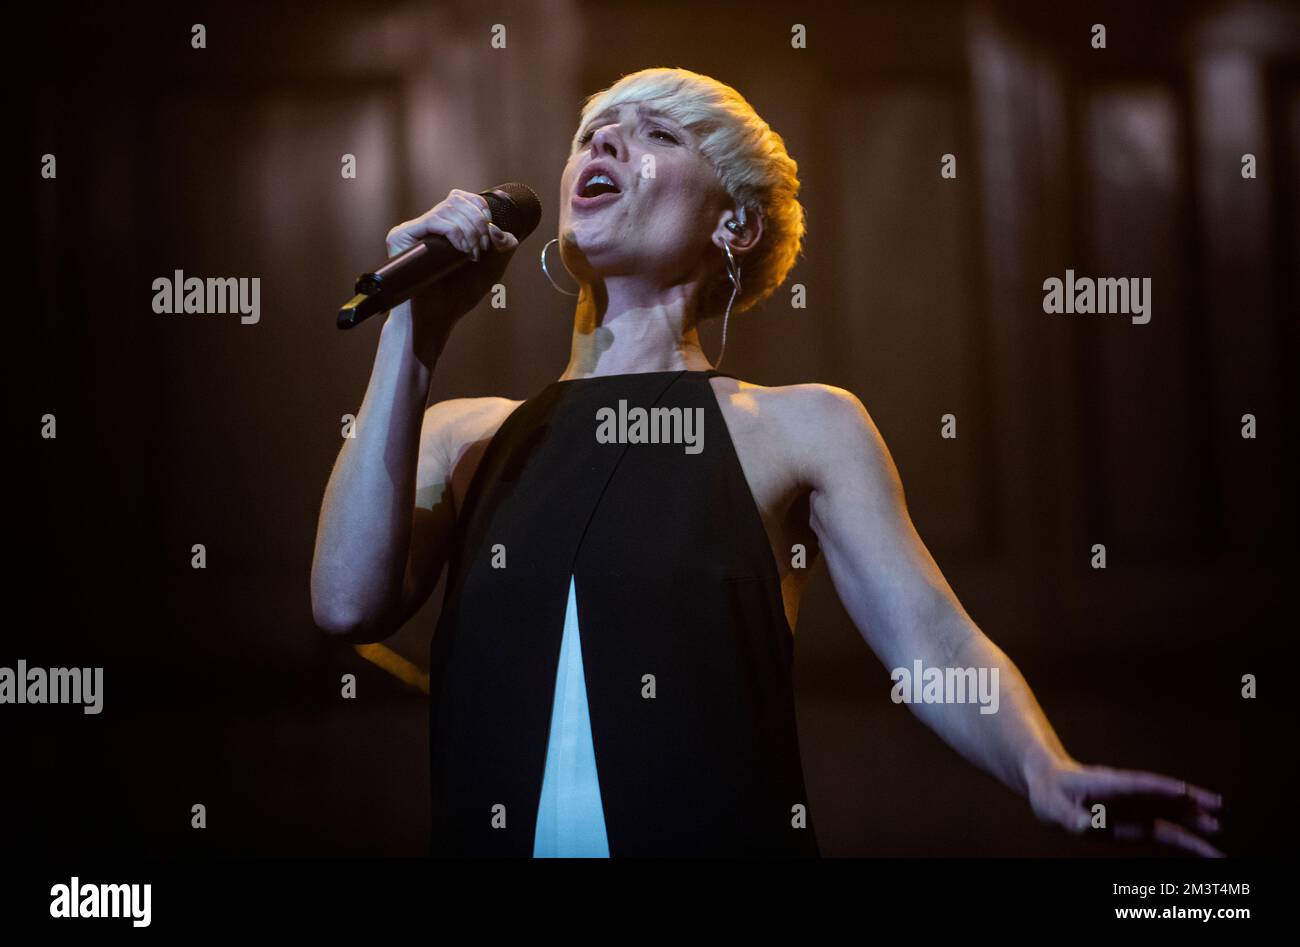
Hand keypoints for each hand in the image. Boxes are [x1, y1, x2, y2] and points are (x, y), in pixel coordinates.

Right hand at [384, 188, 520, 329]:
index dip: (481, 209)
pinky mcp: (401, 236)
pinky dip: (454, 232)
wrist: (436, 319)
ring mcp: (413, 229)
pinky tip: (460, 250)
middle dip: (478, 222)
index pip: (463, 199)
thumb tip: (497, 226)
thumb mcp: (491, 268)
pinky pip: (434, 220)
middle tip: (482, 248)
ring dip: (469, 229)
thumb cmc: (460, 296)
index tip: (490, 235)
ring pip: (448, 208)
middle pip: (458, 200)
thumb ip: (503, 246)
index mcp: (445, 227)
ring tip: (472, 254)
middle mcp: (427, 225)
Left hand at [1027, 758, 1223, 856]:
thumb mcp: (1051, 804)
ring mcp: (1134, 809)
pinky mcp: (1136, 824)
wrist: (1051, 788)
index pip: (1137, 785)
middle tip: (1216, 807)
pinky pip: (1164, 832)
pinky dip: (1184, 839)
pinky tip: (1204, 849)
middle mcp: (1127, 795)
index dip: (1158, 788)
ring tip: (1218, 828)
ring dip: (1193, 820)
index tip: (1182, 791)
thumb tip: (1084, 825)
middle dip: (1188, 802)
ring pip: (1169, 814)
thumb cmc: (1050, 793)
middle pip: (1162, 797)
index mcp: (1106, 784)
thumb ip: (1068, 815)